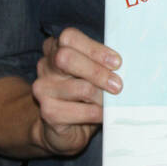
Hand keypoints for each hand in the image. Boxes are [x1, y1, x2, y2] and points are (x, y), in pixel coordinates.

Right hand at [31, 28, 122, 156]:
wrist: (65, 128)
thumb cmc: (84, 93)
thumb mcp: (91, 71)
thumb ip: (101, 62)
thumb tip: (123, 65)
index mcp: (56, 48)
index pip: (69, 37)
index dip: (94, 49)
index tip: (117, 62)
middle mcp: (45, 66)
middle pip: (66, 58)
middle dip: (97, 71)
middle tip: (118, 85)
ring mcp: (43, 89)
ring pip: (80, 87)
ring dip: (102, 97)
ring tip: (111, 102)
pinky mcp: (48, 112)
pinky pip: (81, 111)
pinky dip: (97, 113)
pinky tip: (103, 114)